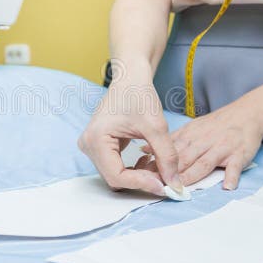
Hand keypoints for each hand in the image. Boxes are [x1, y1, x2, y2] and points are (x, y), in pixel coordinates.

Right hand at [78, 66, 179, 195]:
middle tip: (165, 178)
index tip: (164, 185)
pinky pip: (116, 167)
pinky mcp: (100, 146)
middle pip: (115, 178)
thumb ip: (166, 157)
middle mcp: (88, 145)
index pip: (116, 176)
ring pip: (116, 175)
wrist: (130, 77)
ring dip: (138, 176)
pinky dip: (134, 169)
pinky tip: (148, 160)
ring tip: (159, 168)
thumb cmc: (138, 93)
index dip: (141, 184)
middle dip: (141, 181)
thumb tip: (175, 184)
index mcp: (95, 139)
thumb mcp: (156, 126)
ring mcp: (92, 146)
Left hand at [143, 99, 262, 189]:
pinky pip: (235, 166)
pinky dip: (231, 176)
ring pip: (204, 163)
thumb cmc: (216, 125)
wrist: (246, 114)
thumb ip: (170, 142)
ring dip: (192, 176)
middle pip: (183, 159)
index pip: (169, 151)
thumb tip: (144, 150)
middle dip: (168, 173)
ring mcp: (221, 148)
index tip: (144, 176)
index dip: (156, 164)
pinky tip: (227, 187)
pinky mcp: (239, 154)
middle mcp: (203, 142)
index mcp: (189, 136)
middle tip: (156, 186)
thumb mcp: (191, 128)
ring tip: (181, 189)